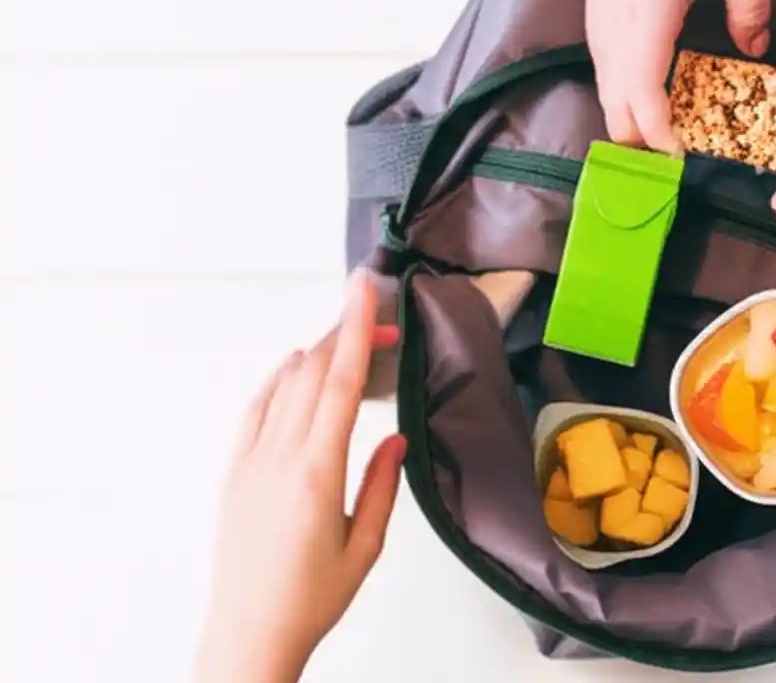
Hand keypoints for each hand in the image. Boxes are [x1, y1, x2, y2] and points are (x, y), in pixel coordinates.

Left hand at [195, 272, 404, 681]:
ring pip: (283, 385)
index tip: (363, 288)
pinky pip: (256, 409)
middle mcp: (278, 458)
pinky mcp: (234, 473)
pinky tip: (293, 374)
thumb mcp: (365, 546)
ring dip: (315, 355)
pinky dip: (279, 381)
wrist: (249, 634)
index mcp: (316, 472)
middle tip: (379, 321)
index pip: (338, 382)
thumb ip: (383, 485)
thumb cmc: (308, 599)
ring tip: (344, 344)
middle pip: (311, 371)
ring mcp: (250, 462)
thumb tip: (395, 439)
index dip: (355, 329)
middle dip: (345, 334)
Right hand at [586, 0, 770, 151]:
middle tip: (668, 154)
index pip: (640, 93)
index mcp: (647, 14)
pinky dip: (621, 87)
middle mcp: (614, 21)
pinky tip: (645, 87)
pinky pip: (604, 61)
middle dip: (636, 137)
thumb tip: (754, 45)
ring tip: (661, 128)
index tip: (677, 152)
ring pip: (604, 84)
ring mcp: (599, 13)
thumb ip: (748, 2)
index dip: (655, 132)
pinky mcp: (596, 4)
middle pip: (613, 102)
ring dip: (628, 113)